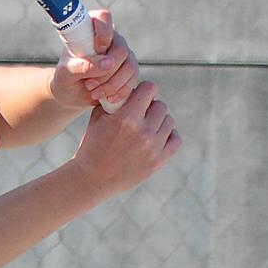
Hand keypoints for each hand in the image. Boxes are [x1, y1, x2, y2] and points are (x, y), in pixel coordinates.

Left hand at [51, 8, 138, 110]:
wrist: (72, 93)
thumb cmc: (66, 78)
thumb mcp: (66, 73)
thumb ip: (82, 66)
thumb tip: (107, 64)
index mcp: (91, 29)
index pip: (103, 18)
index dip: (103, 34)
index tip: (96, 50)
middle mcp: (111, 38)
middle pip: (121, 49)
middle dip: (106, 71)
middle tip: (89, 84)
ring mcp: (123, 53)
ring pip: (129, 66)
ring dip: (112, 84)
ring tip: (94, 92)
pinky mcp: (130, 69)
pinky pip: (133, 78)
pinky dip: (120, 91)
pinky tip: (106, 97)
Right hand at [66, 77, 180, 198]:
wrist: (92, 179)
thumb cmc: (92, 146)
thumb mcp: (97, 119)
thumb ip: (115, 101)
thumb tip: (130, 88)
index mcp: (126, 119)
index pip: (150, 89)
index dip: (145, 89)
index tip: (140, 94)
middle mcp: (142, 132)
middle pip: (161, 105)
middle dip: (151, 106)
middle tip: (142, 112)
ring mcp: (152, 148)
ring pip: (169, 122)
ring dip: (159, 121)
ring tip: (148, 125)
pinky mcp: (158, 161)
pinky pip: (175, 139)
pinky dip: (169, 136)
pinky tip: (157, 137)